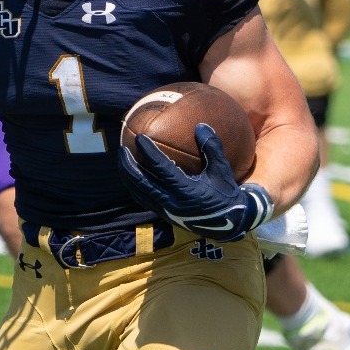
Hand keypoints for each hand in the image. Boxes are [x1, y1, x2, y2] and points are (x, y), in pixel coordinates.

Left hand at [119, 124, 272, 241]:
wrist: (228, 223)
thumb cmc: (226, 194)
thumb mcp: (222, 170)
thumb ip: (212, 147)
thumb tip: (200, 126)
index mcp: (186, 191)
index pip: (161, 168)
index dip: (148, 152)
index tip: (140, 137)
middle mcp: (172, 202)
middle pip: (140, 182)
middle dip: (127, 165)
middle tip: (122, 149)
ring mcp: (166, 210)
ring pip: (138, 192)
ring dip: (128, 177)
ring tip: (123, 161)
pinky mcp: (164, 215)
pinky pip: (143, 199)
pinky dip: (135, 186)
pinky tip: (134, 176)